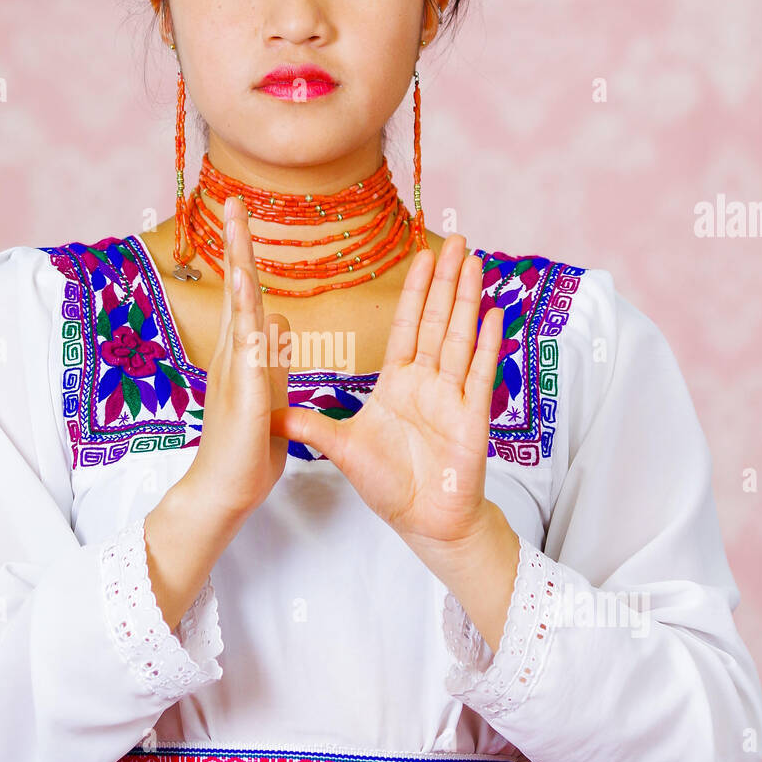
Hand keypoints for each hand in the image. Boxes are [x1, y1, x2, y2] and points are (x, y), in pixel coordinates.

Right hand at [181, 196, 292, 519]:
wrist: (224, 493)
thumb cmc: (247, 450)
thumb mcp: (268, 393)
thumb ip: (272, 357)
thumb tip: (280, 320)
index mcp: (244, 354)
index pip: (247, 295)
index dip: (246, 257)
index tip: (246, 219)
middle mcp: (235, 353)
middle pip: (238, 287)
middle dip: (236, 243)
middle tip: (235, 199)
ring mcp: (235, 369)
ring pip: (238, 305)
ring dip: (237, 261)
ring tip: (235, 219)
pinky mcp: (243, 389)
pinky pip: (246, 341)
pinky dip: (244, 309)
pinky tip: (243, 281)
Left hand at [269, 235, 504, 555]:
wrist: (425, 520)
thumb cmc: (390, 485)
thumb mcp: (342, 448)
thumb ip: (310, 425)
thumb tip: (268, 411)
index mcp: (397, 383)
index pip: (406, 326)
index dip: (414, 291)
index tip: (421, 255)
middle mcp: (428, 382)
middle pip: (436, 320)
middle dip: (446, 280)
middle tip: (456, 241)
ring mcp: (453, 396)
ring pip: (459, 337)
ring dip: (467, 299)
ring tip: (474, 261)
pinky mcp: (473, 416)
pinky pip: (480, 372)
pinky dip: (487, 343)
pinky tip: (493, 312)